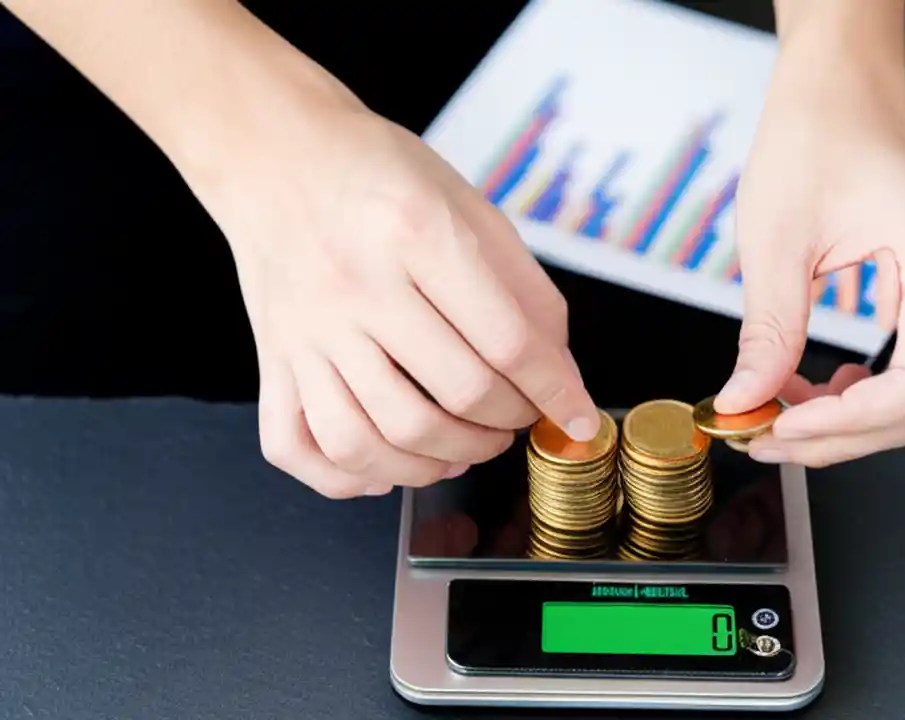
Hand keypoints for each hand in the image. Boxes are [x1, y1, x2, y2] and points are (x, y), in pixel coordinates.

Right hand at [189, 99, 599, 497]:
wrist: (275, 152)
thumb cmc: (379, 174)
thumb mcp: (469, 204)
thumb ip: (524, 289)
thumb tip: (560, 372)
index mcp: (417, 234)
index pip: (507, 341)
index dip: (556, 392)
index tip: (579, 418)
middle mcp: (356, 286)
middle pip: (453, 394)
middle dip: (508, 423)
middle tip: (519, 416)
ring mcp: (307, 330)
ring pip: (380, 438)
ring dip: (443, 460)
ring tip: (469, 444)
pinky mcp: (274, 357)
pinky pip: (301, 447)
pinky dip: (350, 476)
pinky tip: (389, 464)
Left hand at [715, 43, 904, 466]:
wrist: (840, 95)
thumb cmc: (812, 140)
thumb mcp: (774, 240)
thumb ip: (769, 331)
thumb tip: (746, 402)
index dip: (851, 422)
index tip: (783, 427)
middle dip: (846, 432)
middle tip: (770, 434)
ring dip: (856, 418)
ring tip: (785, 409)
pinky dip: (869, 391)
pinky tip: (818, 385)